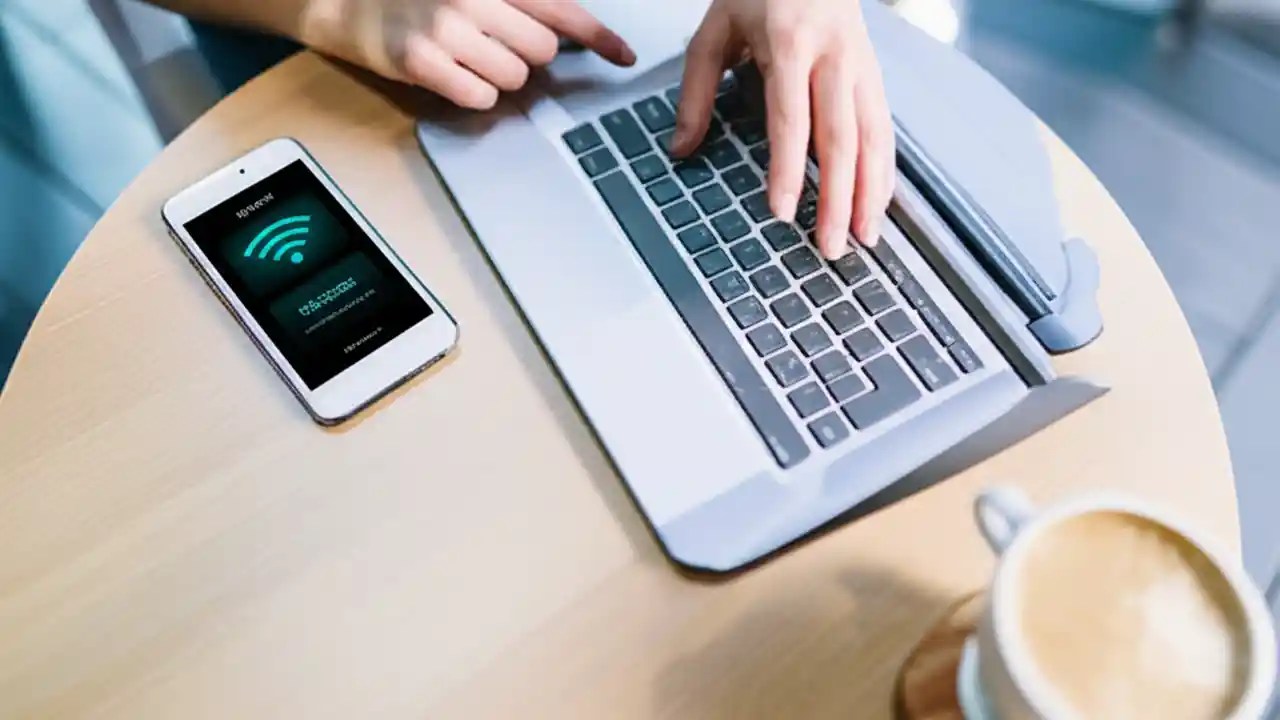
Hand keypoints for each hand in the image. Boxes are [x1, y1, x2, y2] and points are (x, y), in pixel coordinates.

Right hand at [297, 0, 634, 108]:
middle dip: (528, 58)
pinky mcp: (421, 61)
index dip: (599, 38)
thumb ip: (518, 3)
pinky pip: (479, 98)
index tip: (624, 56)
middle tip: (498, 50)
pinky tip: (454, 77)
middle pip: (542, 52)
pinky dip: (473, 95)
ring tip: (470, 60)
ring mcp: (446, 29)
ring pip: (514, 79)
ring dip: (500, 78)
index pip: (562, 10)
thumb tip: (566, 31)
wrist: (347, 1)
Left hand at [673, 0, 893, 258]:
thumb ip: (697, 91)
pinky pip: (884, 128)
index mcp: (792, 42)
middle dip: (839, 198)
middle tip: (830, 246)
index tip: (783, 212)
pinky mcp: (875, 73)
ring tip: (864, 238)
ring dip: (871, 193)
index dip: (789, 170)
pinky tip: (876, 203)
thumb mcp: (717, 29)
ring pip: (873, 137)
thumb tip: (681, 148)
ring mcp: (861, 64)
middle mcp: (835, 55)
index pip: (792, 119)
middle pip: (841, 137)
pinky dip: (882, 170)